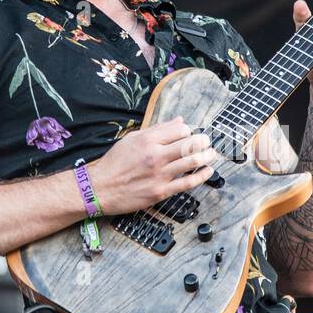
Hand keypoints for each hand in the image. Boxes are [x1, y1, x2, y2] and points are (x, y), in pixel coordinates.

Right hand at [87, 116, 219, 214]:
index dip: (189, 131)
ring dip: (207, 157)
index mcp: (148, 140)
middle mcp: (155, 156)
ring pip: (192, 162)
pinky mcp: (161, 191)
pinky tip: (208, 171)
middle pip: (190, 144)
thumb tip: (179, 121)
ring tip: (212, 154)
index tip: (190, 134)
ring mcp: (159, 174)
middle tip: (207, 142)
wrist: (100, 188)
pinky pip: (188, 183)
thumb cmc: (114, 163)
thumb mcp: (132, 139)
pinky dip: (202, 176)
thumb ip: (158, 130)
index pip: (180, 130)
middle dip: (203, 141)